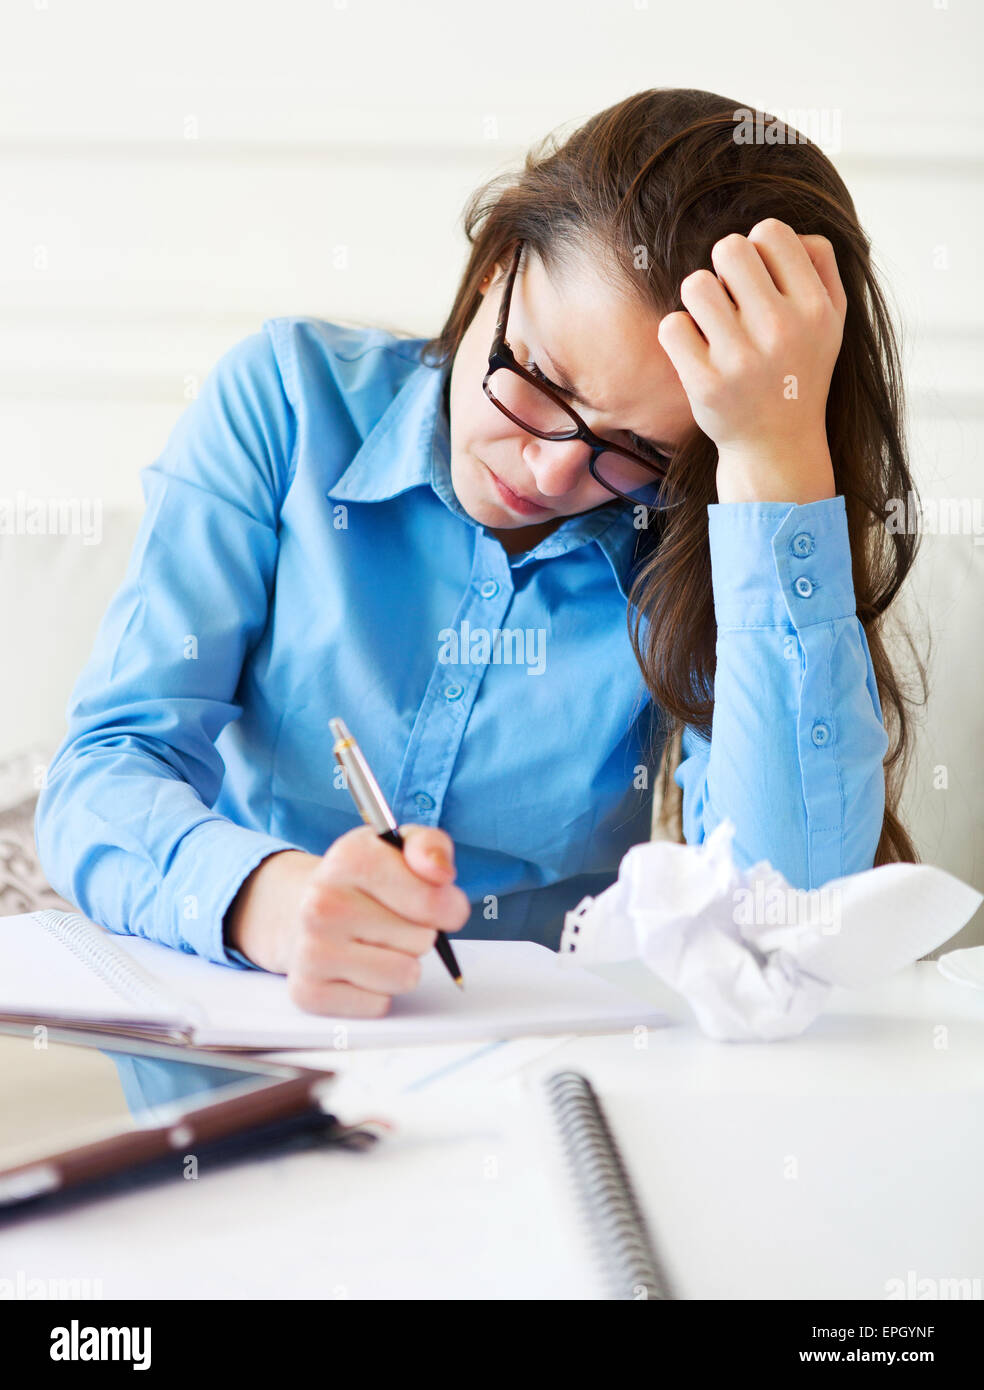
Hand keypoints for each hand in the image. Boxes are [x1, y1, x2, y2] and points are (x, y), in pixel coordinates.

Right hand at [225, 825, 469, 1016]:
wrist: (300, 910)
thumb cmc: (363, 880)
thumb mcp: (398, 846)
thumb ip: (430, 847)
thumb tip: (440, 872)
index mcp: (350, 859)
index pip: (433, 902)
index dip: (449, 906)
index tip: (436, 903)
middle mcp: (323, 904)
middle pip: (423, 940)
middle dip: (419, 932)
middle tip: (393, 919)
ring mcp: (312, 950)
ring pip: (405, 976)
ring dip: (402, 963)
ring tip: (377, 943)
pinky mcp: (310, 992)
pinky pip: (380, 1004)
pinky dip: (377, 990)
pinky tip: (357, 965)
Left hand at [657, 218, 847, 503]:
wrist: (777, 447)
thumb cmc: (799, 372)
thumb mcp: (832, 321)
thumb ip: (821, 265)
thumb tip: (790, 232)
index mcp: (814, 308)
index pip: (771, 232)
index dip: (757, 247)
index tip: (757, 277)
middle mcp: (781, 330)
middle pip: (729, 248)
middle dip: (723, 268)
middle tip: (730, 298)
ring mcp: (741, 359)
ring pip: (695, 284)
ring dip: (698, 299)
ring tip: (712, 324)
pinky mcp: (705, 384)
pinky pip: (671, 326)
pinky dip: (678, 334)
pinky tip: (695, 349)